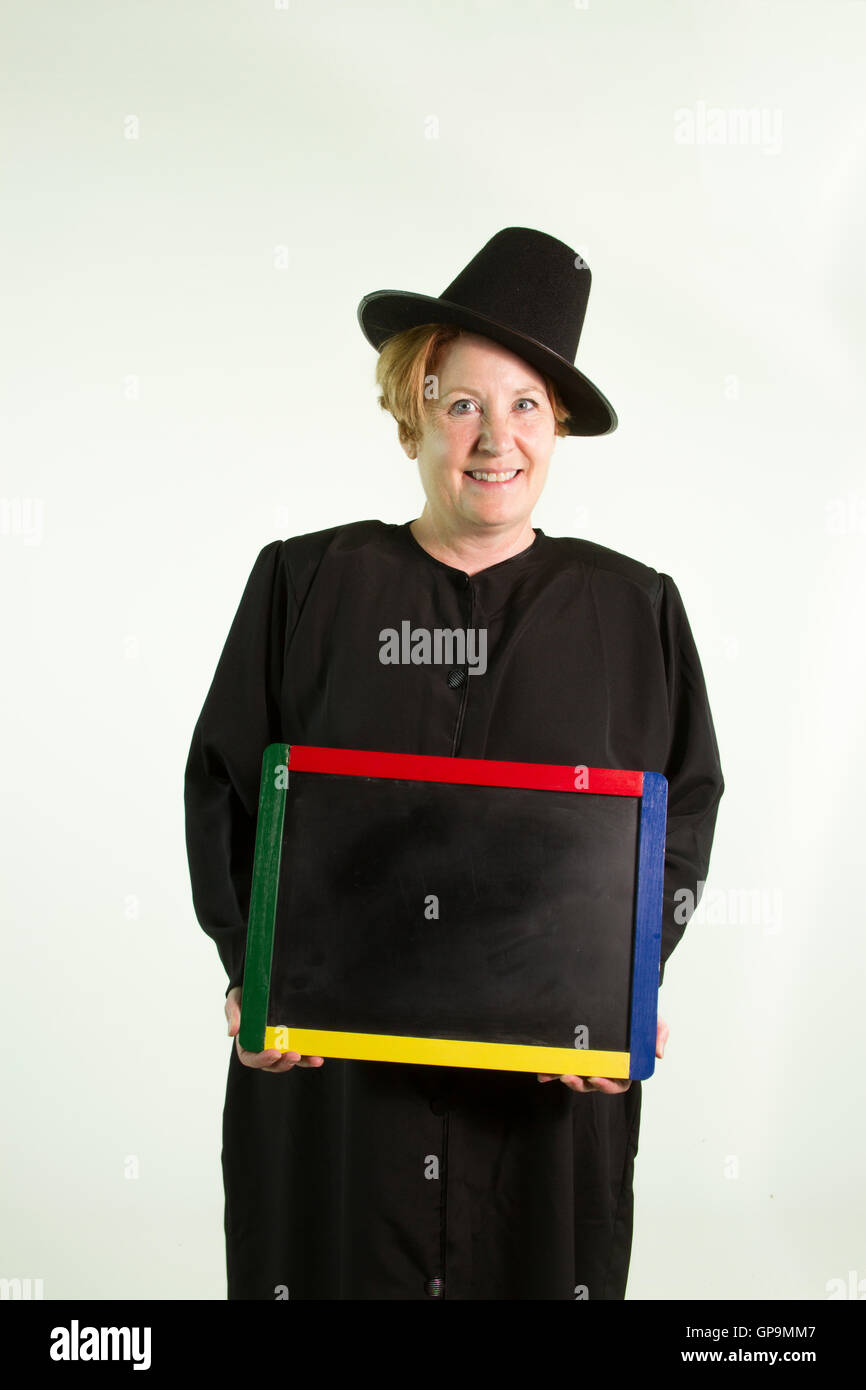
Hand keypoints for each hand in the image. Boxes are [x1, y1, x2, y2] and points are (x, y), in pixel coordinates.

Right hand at [224, 986, 325, 1073]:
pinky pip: (300, 1051)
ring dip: (301, 1062)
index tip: (274, 1053)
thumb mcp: (234, 1001)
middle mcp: (262, 1048)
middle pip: (272, 1064)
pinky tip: (319, 1058)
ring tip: (314, 1059)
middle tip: (293, 1055)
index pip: (251, 1058)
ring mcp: (278, 1045)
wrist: (258, 987)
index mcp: (246, 1043)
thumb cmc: (243, 996)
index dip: (262, 1059)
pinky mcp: (291, 1040)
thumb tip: (232, 1032)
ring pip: (288, 1060)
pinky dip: (309, 1056)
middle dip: (283, 1063)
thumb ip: (233, 1015)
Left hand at [537, 1016, 668, 1092]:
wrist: (627, 999)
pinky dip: (552, 1069)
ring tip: (552, 1073)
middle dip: (579, 1084)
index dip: (607, 1085)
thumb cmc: (641, 1015)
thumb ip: (659, 1035)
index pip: (617, 1084)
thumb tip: (659, 1054)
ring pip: (575, 1075)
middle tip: (569, 1076)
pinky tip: (542, 1071)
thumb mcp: (655, 1022)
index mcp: (625, 1067)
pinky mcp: (576, 1052)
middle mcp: (606, 1067)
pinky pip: (564, 1062)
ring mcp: (589, 1060)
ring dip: (562, 1077)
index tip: (596, 1078)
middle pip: (592, 1083)